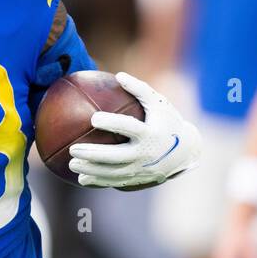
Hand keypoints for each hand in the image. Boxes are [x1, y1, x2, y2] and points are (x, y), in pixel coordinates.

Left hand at [68, 71, 201, 189]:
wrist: (185, 152)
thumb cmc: (168, 122)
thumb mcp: (159, 104)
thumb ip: (140, 89)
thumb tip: (118, 75)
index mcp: (150, 133)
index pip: (129, 128)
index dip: (112, 123)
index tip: (93, 118)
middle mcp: (144, 154)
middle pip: (116, 156)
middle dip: (93, 154)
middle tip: (73, 149)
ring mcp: (140, 169)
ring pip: (112, 173)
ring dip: (90, 170)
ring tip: (71, 163)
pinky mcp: (137, 179)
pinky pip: (114, 182)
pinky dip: (98, 182)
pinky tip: (81, 179)